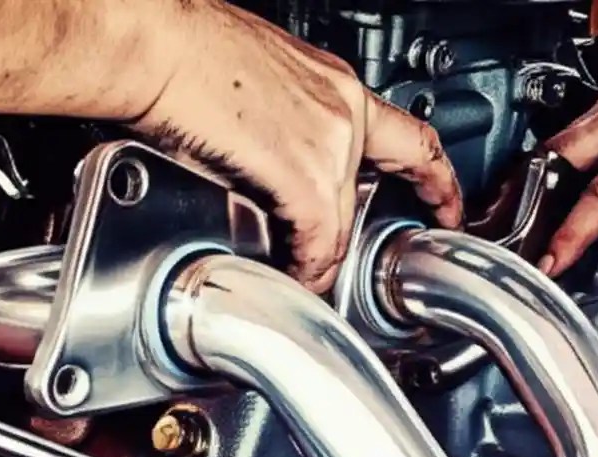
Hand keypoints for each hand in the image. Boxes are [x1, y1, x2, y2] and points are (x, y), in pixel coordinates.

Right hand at [132, 1, 461, 292]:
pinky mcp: (303, 174)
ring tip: (309, 276)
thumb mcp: (257, 81)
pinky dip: (307, 267)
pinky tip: (294, 276)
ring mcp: (328, 142)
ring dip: (325, 257)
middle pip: (387, 182)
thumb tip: (270, 160)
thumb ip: (284, 123)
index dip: (434, 174)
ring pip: (344, 222)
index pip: (406, 134)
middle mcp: (342, 108)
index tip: (445, 200)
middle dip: (402, 218)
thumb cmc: (181, 49)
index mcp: (333, 83)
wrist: (151, 40)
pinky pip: (319, 241)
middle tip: (406, 248)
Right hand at [541, 68, 597, 287]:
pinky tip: (544, 193)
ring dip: (535, 182)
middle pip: (563, 155)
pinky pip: (570, 134)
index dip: (574, 232)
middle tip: (522, 239)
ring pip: (557, 142)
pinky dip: (552, 166)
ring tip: (521, 220)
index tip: (554, 259)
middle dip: (533, 200)